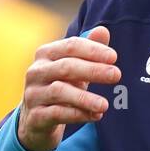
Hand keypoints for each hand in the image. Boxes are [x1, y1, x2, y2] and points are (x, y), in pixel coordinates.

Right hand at [17, 26, 120, 150]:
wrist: (37, 120)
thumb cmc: (61, 86)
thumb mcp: (75, 68)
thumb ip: (88, 50)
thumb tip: (103, 31)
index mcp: (46, 54)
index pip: (71, 46)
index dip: (93, 50)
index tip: (114, 57)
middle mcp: (36, 72)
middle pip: (66, 67)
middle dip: (93, 70)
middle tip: (116, 75)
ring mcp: (33, 94)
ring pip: (59, 91)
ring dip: (85, 98)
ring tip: (105, 104)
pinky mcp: (35, 116)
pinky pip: (57, 114)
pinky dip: (78, 114)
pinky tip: (96, 116)